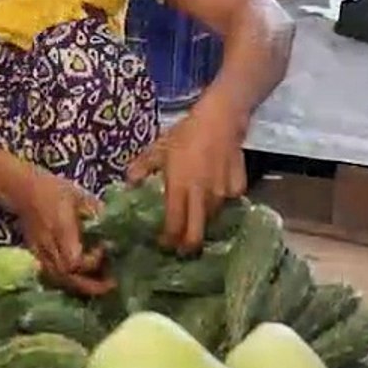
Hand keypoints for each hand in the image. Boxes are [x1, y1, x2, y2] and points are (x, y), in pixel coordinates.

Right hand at [12, 167, 113, 295]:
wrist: (22, 190)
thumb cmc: (53, 189)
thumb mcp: (79, 195)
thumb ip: (97, 212)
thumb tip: (117, 227)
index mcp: (61, 228)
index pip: (74, 259)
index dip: (92, 261)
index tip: (105, 248)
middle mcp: (49, 244)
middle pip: (67, 276)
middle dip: (90, 284)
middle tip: (112, 284)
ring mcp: (40, 252)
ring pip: (59, 279)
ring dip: (81, 285)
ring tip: (101, 285)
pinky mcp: (36, 255)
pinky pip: (52, 275)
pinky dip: (69, 281)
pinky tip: (83, 279)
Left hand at [126, 110, 246, 252]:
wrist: (221, 118)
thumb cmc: (186, 133)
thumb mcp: (159, 148)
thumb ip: (143, 168)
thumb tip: (130, 183)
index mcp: (180, 188)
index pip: (174, 226)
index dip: (168, 241)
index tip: (163, 244)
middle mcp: (201, 196)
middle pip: (196, 235)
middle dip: (188, 247)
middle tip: (181, 249)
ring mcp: (222, 194)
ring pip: (212, 219)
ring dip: (202, 223)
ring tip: (195, 219)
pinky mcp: (238, 188)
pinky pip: (228, 204)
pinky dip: (220, 205)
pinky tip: (213, 196)